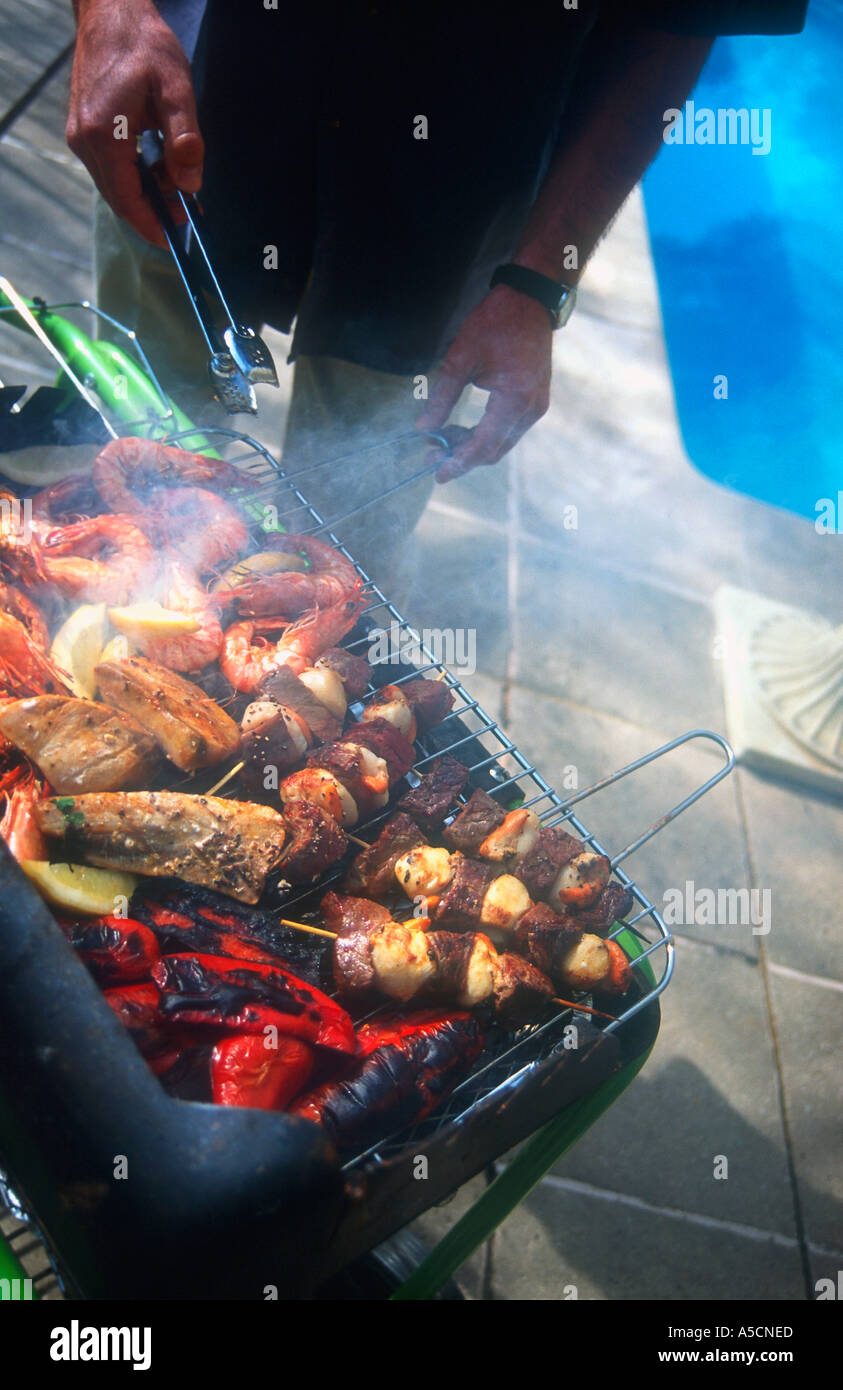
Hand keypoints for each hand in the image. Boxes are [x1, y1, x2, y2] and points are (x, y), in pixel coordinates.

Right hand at [66, 0, 203, 247]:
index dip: (151, 226)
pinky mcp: (85, 130)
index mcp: (104, 135)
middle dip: (155, 211)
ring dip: (148, 193)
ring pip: (116, 185)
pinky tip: (160, 164)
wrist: (111, 11)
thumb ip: (184, 139)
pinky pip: (112, 168)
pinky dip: (137, 176)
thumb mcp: (175, 88)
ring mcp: (81, 136)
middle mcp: (85, 141)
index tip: (176, 241)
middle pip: (120, 197)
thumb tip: (191, 184)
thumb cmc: (143, 44)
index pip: (126, 200)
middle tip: (189, 210)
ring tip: (180, 182)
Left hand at [415, 284, 551, 482]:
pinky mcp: (535, 402)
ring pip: (500, 442)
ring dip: (471, 445)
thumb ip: (442, 397)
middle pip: (493, 450)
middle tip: (430, 455)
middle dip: (461, 457)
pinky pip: (507, 429)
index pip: (483, 445)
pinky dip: (484, 434)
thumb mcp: (460, 358)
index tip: (436, 475)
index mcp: (514, 399)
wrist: (529, 300)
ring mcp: (537, 406)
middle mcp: (531, 409)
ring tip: (440, 438)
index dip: (458, 463)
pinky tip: (460, 427)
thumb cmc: (494, 323)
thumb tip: (423, 428)